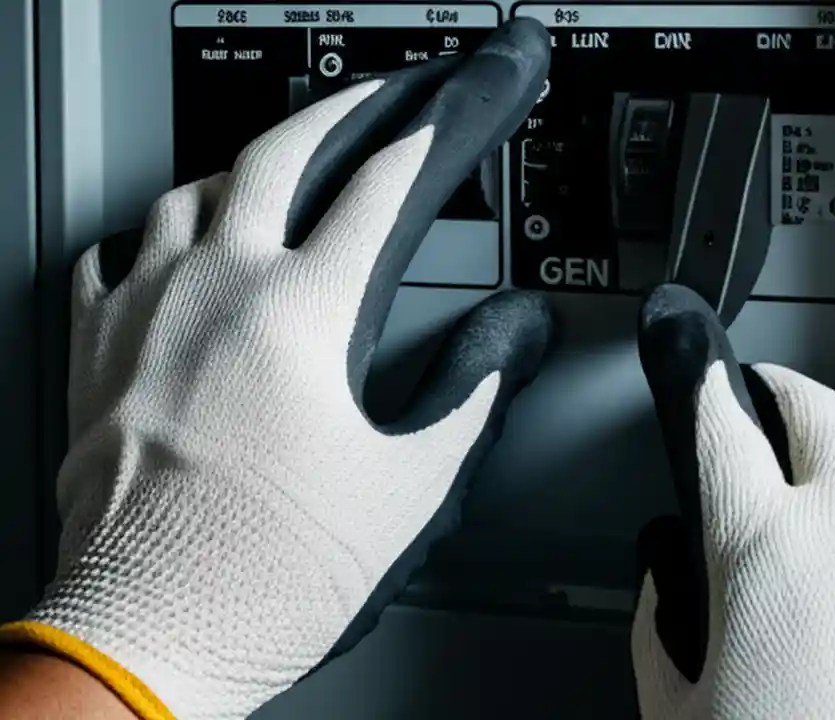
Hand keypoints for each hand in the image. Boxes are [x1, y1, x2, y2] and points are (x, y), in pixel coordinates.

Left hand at [0, 20, 551, 719]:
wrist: (152, 633)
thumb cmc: (272, 572)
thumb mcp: (414, 485)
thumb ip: (476, 388)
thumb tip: (519, 334)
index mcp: (303, 315)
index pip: (385, 185)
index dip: (441, 128)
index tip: (469, 99)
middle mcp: (215, 290)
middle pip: (282, 151)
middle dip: (349, 108)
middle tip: (388, 94)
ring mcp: (144, 312)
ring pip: (192, 188)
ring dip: (250, 163)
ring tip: (284, 163)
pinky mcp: (94, 350)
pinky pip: (116, 253)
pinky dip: (157, 230)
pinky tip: (172, 242)